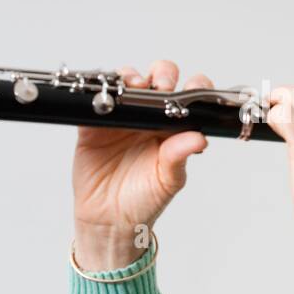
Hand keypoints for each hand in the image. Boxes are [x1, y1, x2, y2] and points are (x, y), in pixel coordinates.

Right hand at [72, 60, 211, 269]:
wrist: (109, 220)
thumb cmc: (144, 201)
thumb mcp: (167, 181)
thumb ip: (179, 157)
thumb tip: (199, 138)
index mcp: (172, 128)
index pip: (188, 98)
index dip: (192, 88)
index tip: (193, 90)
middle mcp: (149, 117)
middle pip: (159, 80)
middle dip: (162, 74)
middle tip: (161, 86)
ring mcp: (122, 118)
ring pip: (127, 83)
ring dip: (131, 76)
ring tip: (135, 86)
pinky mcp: (93, 124)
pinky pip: (95, 99)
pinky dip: (98, 91)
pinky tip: (105, 95)